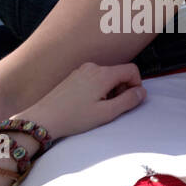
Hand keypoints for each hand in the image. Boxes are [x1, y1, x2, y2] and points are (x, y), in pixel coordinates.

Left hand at [27, 61, 145, 140]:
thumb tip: (141, 93)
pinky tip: (88, 104)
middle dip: (122, 89)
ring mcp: (82, 70)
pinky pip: (95, 78)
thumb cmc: (74, 117)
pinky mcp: (74, 76)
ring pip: (107, 76)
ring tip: (99, 108)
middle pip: (119, 72)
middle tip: (113, 108)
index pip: (131, 70)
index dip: (136, 85)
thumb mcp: (106, 113)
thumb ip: (128, 101)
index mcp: (103, 74)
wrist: (44, 118)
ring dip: (110, 90)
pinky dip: (98, 89)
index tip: (130, 100)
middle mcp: (93, 67)